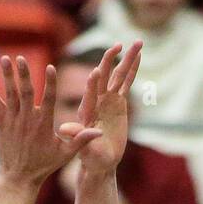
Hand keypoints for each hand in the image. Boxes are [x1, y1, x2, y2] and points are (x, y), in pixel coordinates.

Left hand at [0, 56, 101, 192]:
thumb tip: (99, 132)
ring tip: (6, 58)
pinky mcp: (1, 124)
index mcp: (44, 125)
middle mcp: (27, 120)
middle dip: (23, 74)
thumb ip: (81, 140)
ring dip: (7, 75)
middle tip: (21, 57)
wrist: (19, 179)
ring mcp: (13, 121)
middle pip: (25, 92)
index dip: (50, 83)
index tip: (51, 68)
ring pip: (10, 94)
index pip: (48, 99)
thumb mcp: (65, 155)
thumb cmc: (44, 166)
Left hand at [66, 41, 141, 176]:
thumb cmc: (91, 159)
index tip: (96, 71)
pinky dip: (132, 69)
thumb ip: (77, 137)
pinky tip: (138, 56)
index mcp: (87, 111)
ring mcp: (108, 99)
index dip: (92, 84)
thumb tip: (64, 129)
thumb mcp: (84, 151)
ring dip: (127, 59)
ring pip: (118, 75)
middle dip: (111, 60)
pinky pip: (126, 82)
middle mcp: (97, 100)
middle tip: (118, 45)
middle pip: (105, 76)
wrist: (101, 161)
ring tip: (138, 42)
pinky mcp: (118, 102)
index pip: (90, 94)